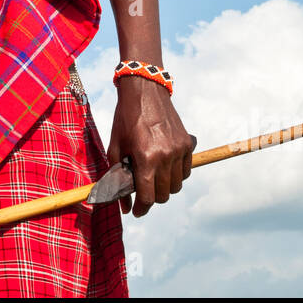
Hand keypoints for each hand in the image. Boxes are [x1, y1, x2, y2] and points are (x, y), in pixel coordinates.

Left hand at [105, 78, 195, 217]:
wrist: (144, 90)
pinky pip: (186, 171)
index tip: (135, 211)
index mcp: (146, 158)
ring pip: (176, 186)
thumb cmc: (125, 118)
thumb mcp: (115, 147)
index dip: (140, 209)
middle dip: (151, 198)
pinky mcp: (187, 144)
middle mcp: (166, 156)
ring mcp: (179, 150)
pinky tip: (164, 167)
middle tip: (141, 191)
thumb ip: (117, 177)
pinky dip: (176, 175)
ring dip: (164, 187)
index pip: (147, 197)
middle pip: (163, 195)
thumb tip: (124, 205)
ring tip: (152, 177)